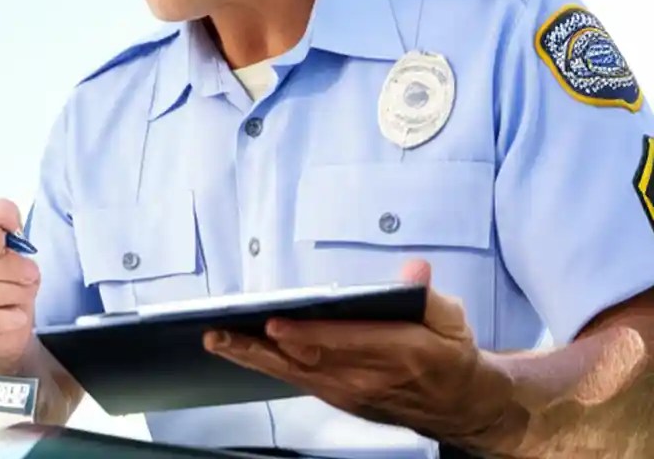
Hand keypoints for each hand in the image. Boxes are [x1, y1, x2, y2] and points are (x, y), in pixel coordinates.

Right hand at [0, 198, 40, 362]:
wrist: (6, 313)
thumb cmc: (3, 269)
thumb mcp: (10, 237)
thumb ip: (5, 217)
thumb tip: (1, 212)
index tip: (8, 243)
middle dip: (10, 269)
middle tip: (31, 273)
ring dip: (12, 294)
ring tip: (26, 293)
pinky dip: (5, 319)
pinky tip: (17, 316)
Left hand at [203, 260, 514, 447]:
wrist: (459, 405)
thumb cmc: (450, 357)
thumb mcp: (451, 320)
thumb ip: (428, 296)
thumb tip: (413, 271)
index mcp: (397, 354)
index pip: (342, 344)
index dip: (306, 335)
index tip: (276, 323)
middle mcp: (365, 378)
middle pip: (304, 360)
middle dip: (260, 345)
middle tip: (223, 331)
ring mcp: (348, 392)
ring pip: (291, 373)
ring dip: (250, 356)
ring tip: (217, 339)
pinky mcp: (338, 399)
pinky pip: (294, 381)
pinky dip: (265, 366)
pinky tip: (240, 352)